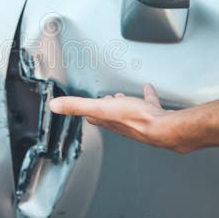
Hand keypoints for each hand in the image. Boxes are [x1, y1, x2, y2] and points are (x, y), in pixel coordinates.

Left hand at [49, 84, 193, 152]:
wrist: (164, 128)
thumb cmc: (135, 119)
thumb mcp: (100, 107)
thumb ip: (77, 105)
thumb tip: (54, 105)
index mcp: (109, 120)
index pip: (94, 118)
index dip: (88, 112)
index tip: (84, 110)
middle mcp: (123, 123)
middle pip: (111, 115)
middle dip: (105, 107)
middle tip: (103, 100)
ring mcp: (140, 120)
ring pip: (130, 110)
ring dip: (125, 103)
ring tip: (122, 97)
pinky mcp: (154, 115)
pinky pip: (150, 103)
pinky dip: (148, 96)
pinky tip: (148, 89)